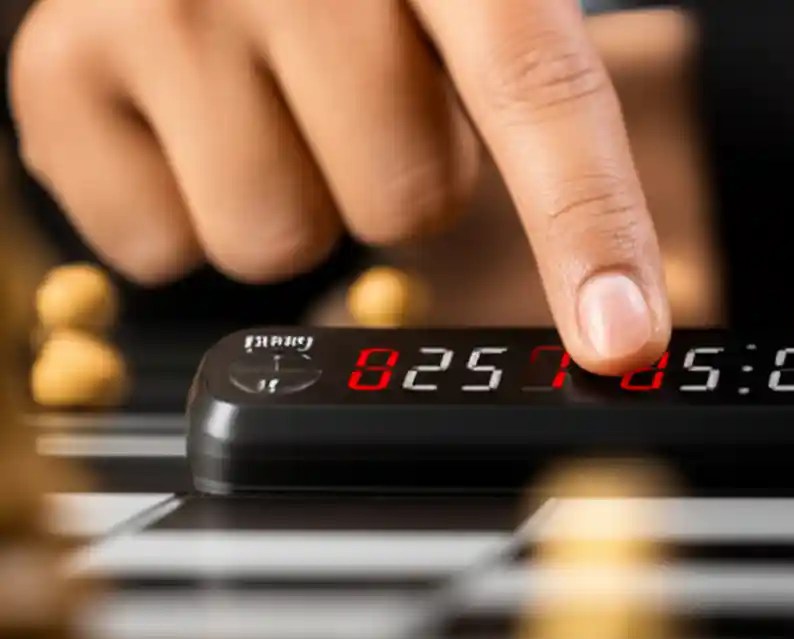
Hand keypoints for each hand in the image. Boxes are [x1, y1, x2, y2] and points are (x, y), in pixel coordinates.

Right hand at [9, 0, 670, 373]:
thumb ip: (530, 107)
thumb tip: (615, 316)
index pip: (534, 89)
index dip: (588, 227)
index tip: (621, 338)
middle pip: (402, 207)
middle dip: (398, 180)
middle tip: (362, 94)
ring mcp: (163, 10)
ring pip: (279, 246)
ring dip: (294, 200)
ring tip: (271, 101)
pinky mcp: (60, 72)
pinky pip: (163, 252)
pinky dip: (188, 212)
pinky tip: (189, 120)